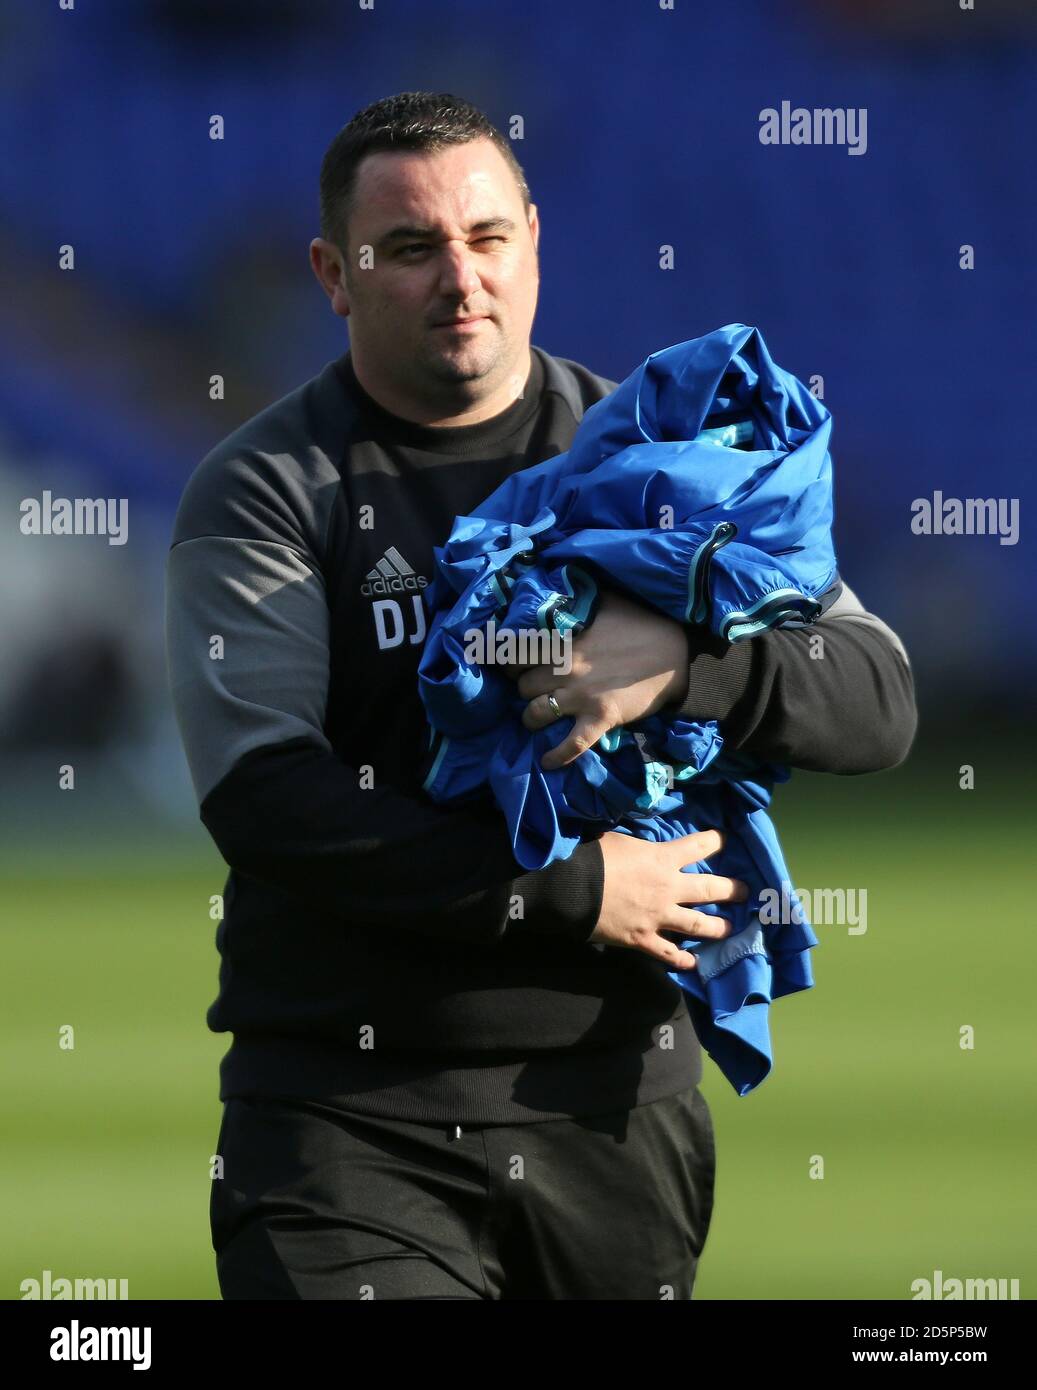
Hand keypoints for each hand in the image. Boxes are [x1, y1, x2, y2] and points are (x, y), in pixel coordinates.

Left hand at [511, 589, 689, 769]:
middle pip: (522, 686)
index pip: (516, 652)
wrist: (674, 654)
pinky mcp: (599, 718)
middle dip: (522, 688)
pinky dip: (556, 756)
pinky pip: (571, 744)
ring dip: (531, 718)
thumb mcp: (601, 603)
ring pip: (535, 713)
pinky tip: (547, 762)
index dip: (509, 660)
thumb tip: (549, 593)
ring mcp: (581, 696)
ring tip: (535, 718)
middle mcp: (565, 668)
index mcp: (562, 638)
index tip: (511, 665)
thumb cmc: (638, 624)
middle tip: (529, 689)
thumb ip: (572, 602)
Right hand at [592, 828, 746, 967]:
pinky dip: (682, 960)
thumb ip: (640, 845)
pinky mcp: (643, 939)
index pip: (699, 846)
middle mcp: (668, 888)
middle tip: (745, 892)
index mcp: (662, 858)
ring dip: (718, 928)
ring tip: (730, 929)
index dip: (716, 842)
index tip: (726, 840)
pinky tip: (693, 964)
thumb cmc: (593, 857)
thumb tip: (644, 845)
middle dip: (732, 890)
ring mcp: (658, 916)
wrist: (572, 888)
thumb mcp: (620, 840)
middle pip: (710, 890)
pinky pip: (669, 954)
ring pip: (698, 925)